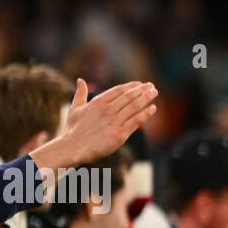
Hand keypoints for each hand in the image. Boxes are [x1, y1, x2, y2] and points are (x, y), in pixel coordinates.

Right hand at [30, 79, 157, 173]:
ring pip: (134, 106)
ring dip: (146, 98)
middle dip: (142, 90)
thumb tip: (80, 80)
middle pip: (129, 96)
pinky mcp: (119, 134)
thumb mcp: (75, 108)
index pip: (119, 90)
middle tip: (152, 86)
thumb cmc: (73, 129)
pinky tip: (153, 108)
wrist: (73, 148)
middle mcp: (108, 109)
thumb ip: (80, 94)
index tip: (140, 84)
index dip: (131, 86)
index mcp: (98, 102)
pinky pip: (136, 121)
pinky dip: (145, 114)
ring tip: (154, 92)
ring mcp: (114, 122)